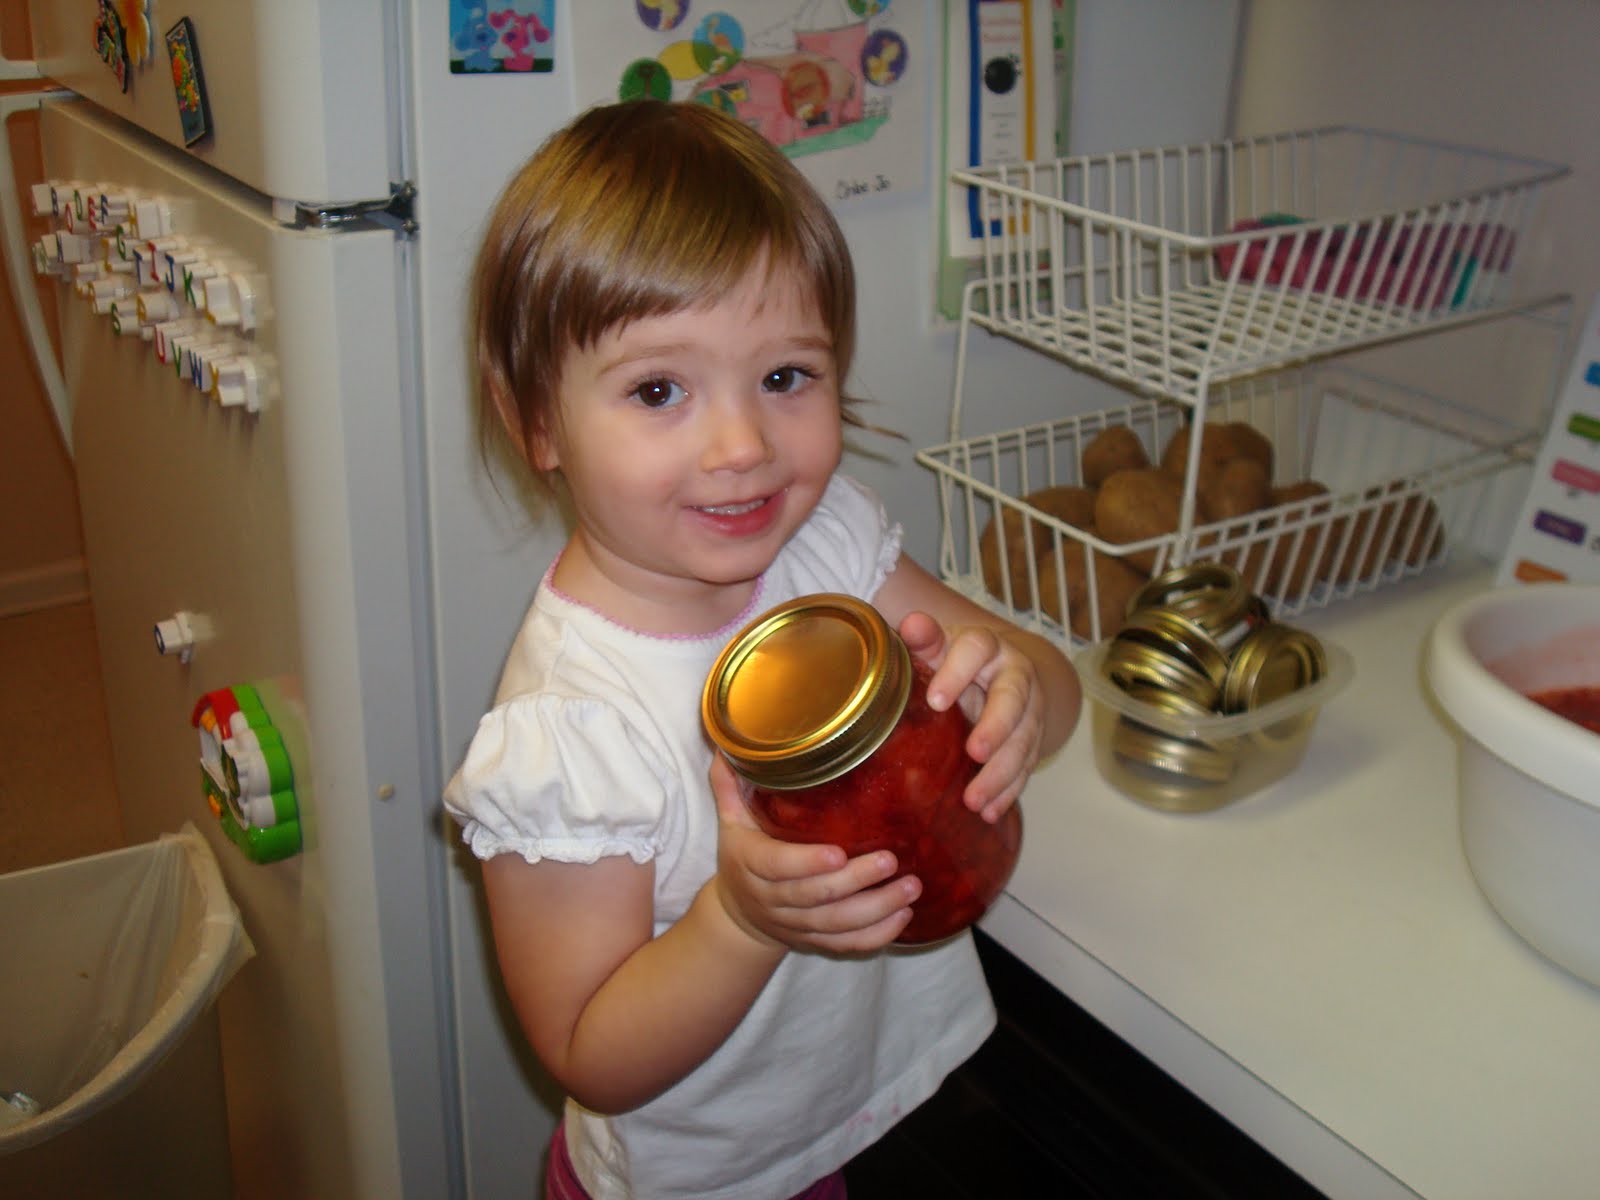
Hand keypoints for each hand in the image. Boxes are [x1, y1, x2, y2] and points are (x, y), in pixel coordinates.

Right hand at [709, 755, 920, 954]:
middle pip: (816, 896)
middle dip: (856, 880)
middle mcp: (773, 899)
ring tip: (911, 887)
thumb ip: (730, 785)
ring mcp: (797, 925)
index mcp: (751, 864)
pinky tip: (904, 915)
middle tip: (891, 860)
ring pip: (838, 924)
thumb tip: (729, 745)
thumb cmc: (741, 858)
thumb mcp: (730, 822)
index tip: (839, 852)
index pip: (777, 867)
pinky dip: (878, 935)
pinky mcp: (816, 941)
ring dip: (877, 908)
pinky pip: (848, 945)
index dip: (807, 863)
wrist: (738, 916)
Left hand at [898, 610, 1046, 822]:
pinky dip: (1009, 791)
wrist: (1001, 671)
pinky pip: (1026, 766)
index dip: (958, 672)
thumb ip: (924, 639)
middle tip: (974, 752)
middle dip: (996, 727)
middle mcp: (1015, 674)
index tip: (935, 700)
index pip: (977, 648)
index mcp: (986, 646)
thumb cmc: (956, 661)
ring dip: (1001, 772)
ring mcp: (1030, 709)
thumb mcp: (940, 646)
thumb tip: (912, 624)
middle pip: (1013, 699)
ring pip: (1024, 739)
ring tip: (974, 800)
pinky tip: (990, 811)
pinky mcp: (1033, 738)